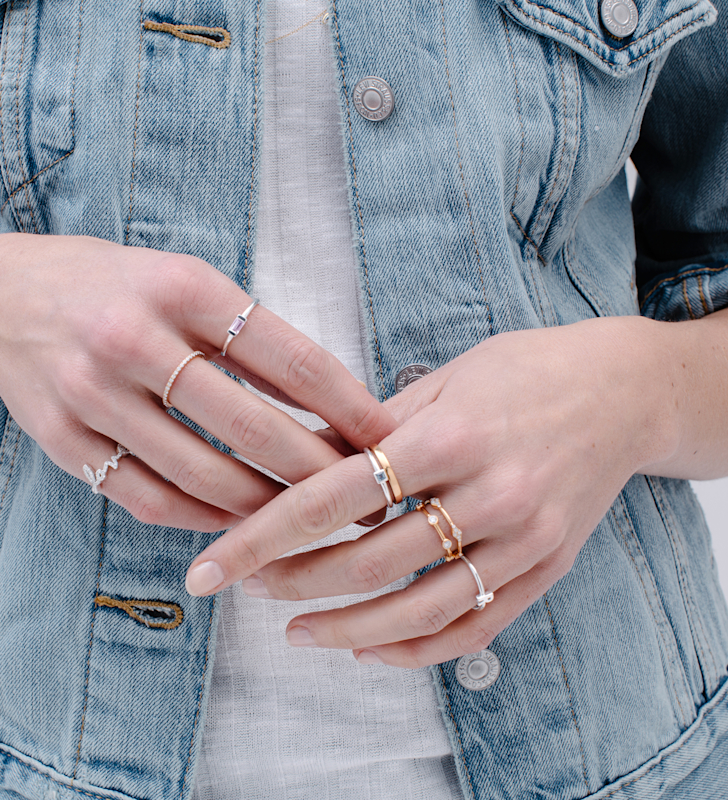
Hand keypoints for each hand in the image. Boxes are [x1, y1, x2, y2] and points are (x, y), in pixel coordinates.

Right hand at [0, 233, 394, 531]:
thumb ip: (251, 335)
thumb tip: (329, 401)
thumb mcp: (188, 281)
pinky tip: (241, 523)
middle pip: (254, 426)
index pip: (291, 358)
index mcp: (183, 288)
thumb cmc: (115, 285)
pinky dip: (205, 519)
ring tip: (311, 522)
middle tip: (368, 500)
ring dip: (270, 508)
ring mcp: (93, 394)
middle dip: (322, 473)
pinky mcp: (62, 439)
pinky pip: (149, 499)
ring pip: (204, 475)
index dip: (351, 406)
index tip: (389, 439)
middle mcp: (135, 339)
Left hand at [185, 316, 675, 665]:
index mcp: (454, 433)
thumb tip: (309, 464)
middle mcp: (491, 492)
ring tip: (295, 632)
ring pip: (419, 608)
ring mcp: (525, 538)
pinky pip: (475, 626)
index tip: (213, 563)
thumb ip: (381, 427)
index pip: (337, 495)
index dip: (266, 532)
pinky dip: (416, 647)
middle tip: (244, 586)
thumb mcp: (451, 378)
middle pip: (370, 558)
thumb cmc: (529, 370)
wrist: (627, 392)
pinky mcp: (548, 567)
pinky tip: (370, 647)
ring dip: (345, 628)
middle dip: (293, 579)